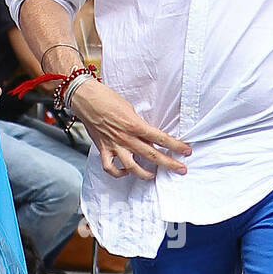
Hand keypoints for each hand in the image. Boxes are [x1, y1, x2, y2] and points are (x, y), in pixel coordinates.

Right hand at [68, 79, 190, 179]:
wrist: (86, 98)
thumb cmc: (107, 98)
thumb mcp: (130, 108)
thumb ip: (139, 124)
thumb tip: (148, 135)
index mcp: (135, 125)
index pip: (160, 138)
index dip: (175, 145)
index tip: (186, 150)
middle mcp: (126, 138)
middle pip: (151, 154)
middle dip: (169, 163)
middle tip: (181, 169)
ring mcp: (114, 145)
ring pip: (132, 167)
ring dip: (144, 174)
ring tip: (152, 175)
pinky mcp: (103, 149)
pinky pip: (110, 168)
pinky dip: (118, 173)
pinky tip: (125, 172)